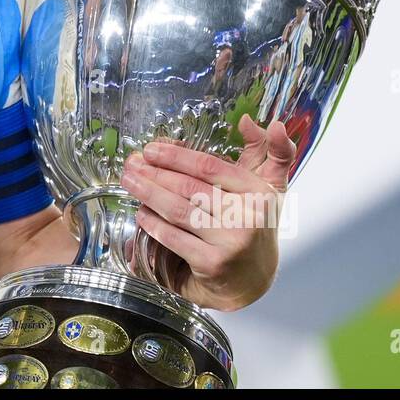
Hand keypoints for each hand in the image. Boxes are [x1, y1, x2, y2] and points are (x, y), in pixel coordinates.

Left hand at [120, 114, 295, 310]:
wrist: (253, 279)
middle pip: (190, 187)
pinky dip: (154, 224)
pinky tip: (141, 214)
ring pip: (180, 210)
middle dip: (155, 173)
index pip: (210, 167)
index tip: (151, 149)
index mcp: (259, 191)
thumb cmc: (253, 227)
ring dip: (149, 194)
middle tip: (132, 164)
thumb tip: (247, 120)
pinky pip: (175, 238)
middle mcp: (248, 216)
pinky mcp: (213, 264)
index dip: (176, 156)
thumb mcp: (269, 187)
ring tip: (130, 182)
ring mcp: (231, 242)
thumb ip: (267, 150)